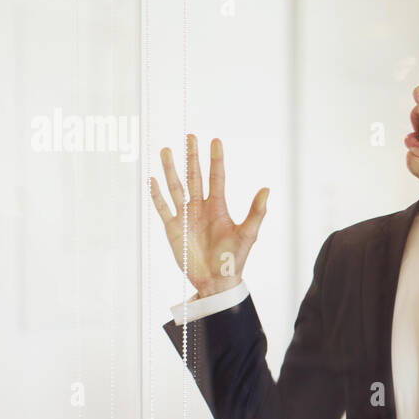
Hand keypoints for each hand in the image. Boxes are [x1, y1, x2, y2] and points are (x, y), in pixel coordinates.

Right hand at [149, 134, 268, 297]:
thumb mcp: (248, 234)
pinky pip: (163, 207)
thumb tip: (267, 189)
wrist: (216, 281)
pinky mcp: (173, 228)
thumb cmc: (235, 259)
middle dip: (192, 157)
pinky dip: (157, 194)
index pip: (217, 177)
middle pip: (195, 176)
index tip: (214, 140)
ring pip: (176, 187)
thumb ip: (256, 212)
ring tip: (166, 150)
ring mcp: (186, 216)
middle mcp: (201, 207)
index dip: (216, 159)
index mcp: (219, 206)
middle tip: (189, 136)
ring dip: (171, 170)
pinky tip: (152, 179)